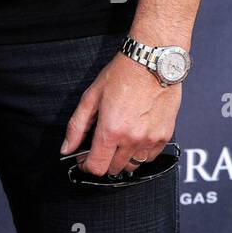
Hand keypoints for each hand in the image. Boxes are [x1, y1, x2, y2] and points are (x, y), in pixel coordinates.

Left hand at [59, 53, 181, 176]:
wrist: (152, 62)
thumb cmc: (121, 75)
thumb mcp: (90, 97)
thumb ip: (76, 127)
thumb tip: (66, 148)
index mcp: (110, 130)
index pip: (96, 167)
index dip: (86, 166)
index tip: (84, 158)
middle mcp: (131, 139)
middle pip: (113, 170)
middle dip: (103, 161)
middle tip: (100, 144)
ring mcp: (150, 140)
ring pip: (132, 166)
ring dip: (122, 159)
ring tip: (118, 140)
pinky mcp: (164, 136)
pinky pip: (149, 158)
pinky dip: (140, 153)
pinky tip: (134, 136)